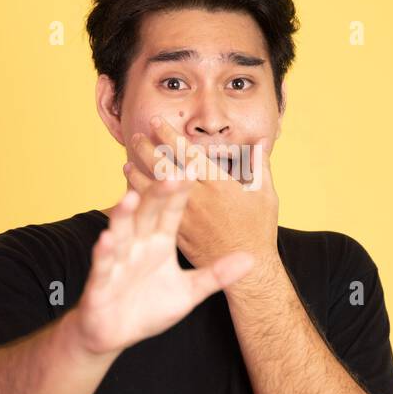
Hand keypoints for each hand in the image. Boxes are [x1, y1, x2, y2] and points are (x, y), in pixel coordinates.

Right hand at [74, 176, 255, 355]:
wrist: (115, 332)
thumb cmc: (150, 307)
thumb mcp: (189, 292)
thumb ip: (216, 275)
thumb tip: (250, 260)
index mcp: (160, 243)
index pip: (172, 212)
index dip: (181, 193)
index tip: (194, 166)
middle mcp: (138, 245)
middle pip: (148, 214)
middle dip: (157, 194)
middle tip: (170, 171)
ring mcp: (118, 260)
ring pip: (122, 232)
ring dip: (125, 215)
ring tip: (131, 197)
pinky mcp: (100, 281)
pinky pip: (103, 264)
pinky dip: (105, 252)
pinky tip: (108, 239)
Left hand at [124, 114, 280, 273]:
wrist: (250, 270)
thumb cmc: (259, 230)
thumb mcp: (265, 195)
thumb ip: (260, 165)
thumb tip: (261, 140)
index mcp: (218, 183)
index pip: (187, 153)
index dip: (169, 135)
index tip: (156, 122)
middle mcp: (197, 198)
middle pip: (163, 168)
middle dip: (147, 150)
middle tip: (136, 136)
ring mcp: (185, 217)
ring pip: (153, 192)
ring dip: (137, 176)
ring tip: (126, 164)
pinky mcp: (178, 235)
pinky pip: (153, 214)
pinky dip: (142, 202)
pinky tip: (133, 195)